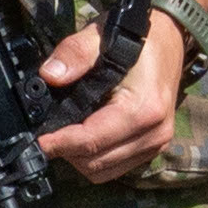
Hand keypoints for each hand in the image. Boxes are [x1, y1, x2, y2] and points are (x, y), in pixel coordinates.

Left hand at [34, 0, 197, 182]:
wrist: (170, 37)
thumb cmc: (137, 37)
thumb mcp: (99, 36)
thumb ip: (74, 54)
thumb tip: (48, 76)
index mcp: (143, 109)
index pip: (92, 141)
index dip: (60, 143)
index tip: (37, 140)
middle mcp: (154, 132)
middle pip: (96, 163)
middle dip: (67, 152)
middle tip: (48, 134)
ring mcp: (157, 143)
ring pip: (105, 171)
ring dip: (80, 159)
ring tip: (65, 135)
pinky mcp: (154, 147)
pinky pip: (117, 168)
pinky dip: (96, 159)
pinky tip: (85, 137)